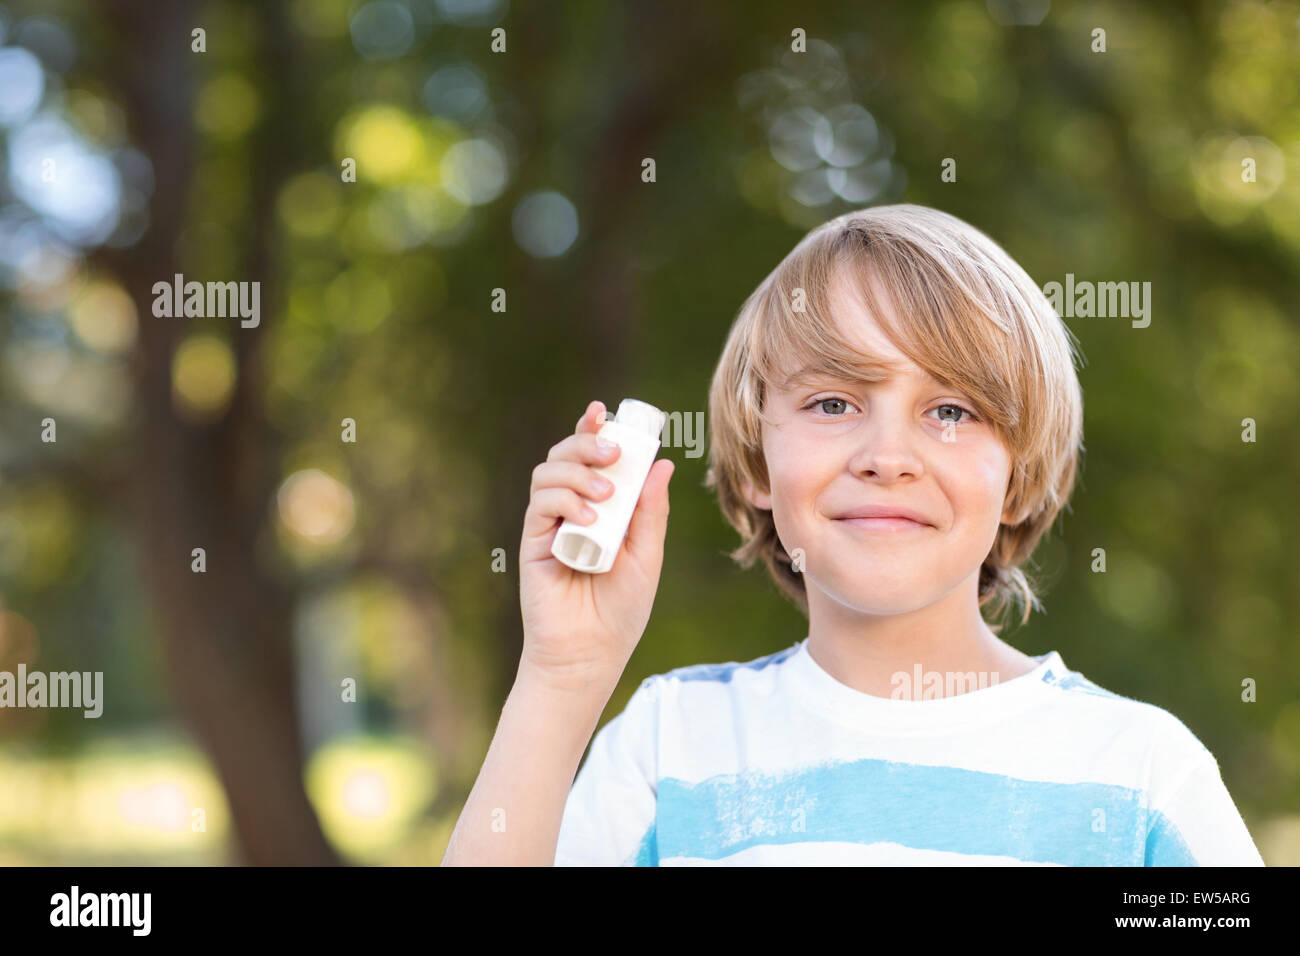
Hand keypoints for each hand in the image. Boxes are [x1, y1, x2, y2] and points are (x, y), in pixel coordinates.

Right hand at [518, 400, 674, 691]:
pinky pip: (540, 505)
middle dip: (587, 443)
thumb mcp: (646, 555)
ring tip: (607, 494)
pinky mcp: (533, 541)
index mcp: (601, 506)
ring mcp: (550, 524)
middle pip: (566, 455)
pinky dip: (564, 500)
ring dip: (579, 472)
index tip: (604, 411)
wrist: (590, 653)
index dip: (593, 430)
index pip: (592, 458)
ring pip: (549, 473)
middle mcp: (572, 508)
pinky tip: (588, 518)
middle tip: (613, 453)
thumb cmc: (620, 609)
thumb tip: (662, 464)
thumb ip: (650, 511)